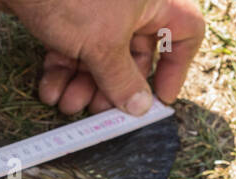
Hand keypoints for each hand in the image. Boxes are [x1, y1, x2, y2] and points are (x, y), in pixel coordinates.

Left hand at [0, 0, 204, 114]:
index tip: (159, 99)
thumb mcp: (103, 45)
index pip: (186, 33)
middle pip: (135, 54)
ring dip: (83, 86)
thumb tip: (141, 106)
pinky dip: (62, 73)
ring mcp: (98, 11)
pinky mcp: (67, 17)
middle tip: (98, 111)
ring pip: (100, 57)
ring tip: (67, 105)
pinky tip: (49, 92)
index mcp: (155, 1)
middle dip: (114, 87)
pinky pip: (73, 51)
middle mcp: (131, 5)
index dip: (175, 68)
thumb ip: (122, 79)